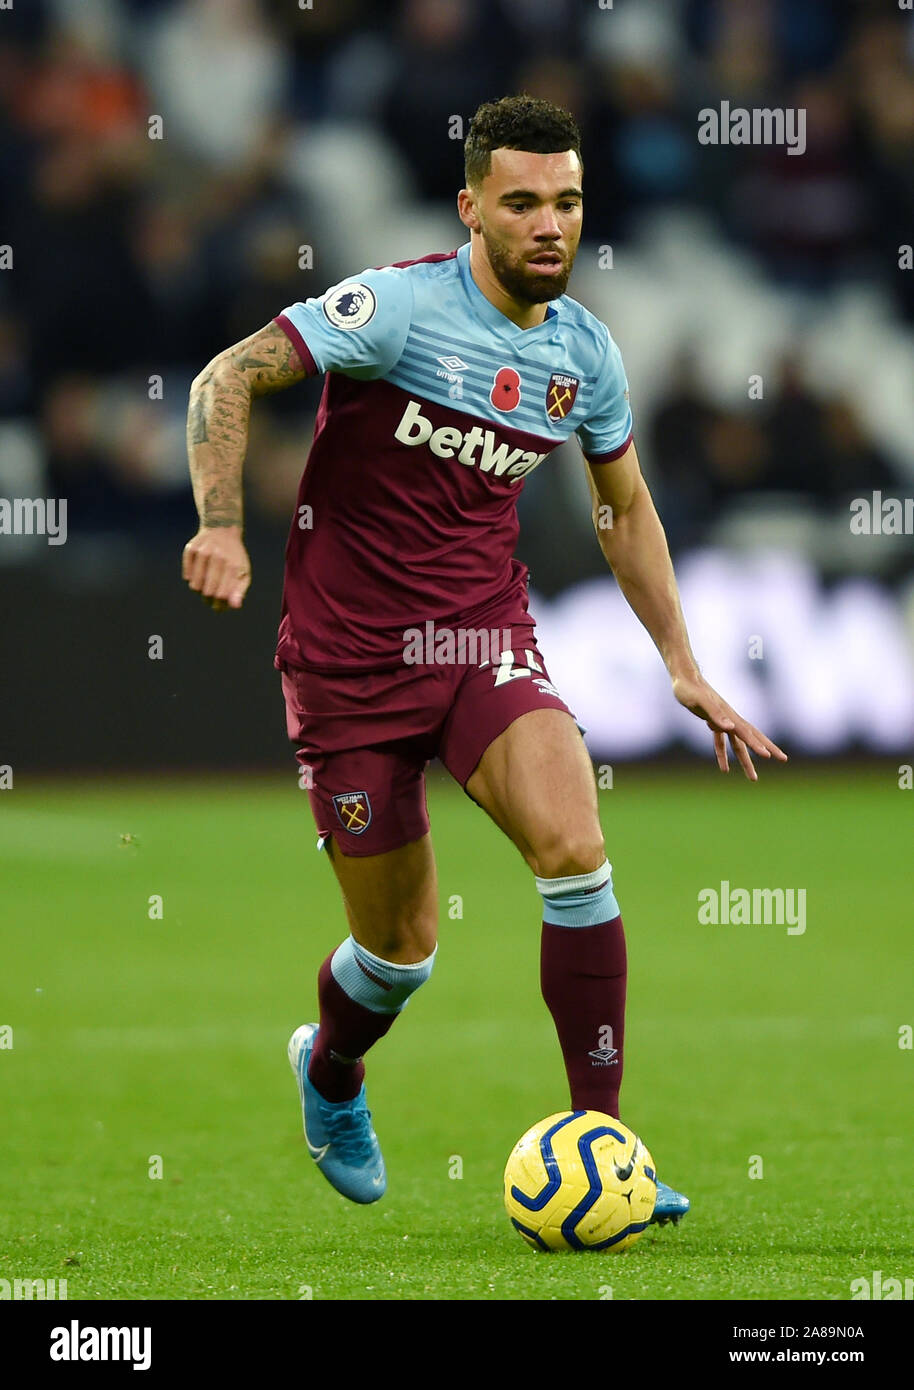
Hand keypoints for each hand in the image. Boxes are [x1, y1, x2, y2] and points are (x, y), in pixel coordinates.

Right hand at [182, 525, 250, 610]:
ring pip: (195, 586)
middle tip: (212, 593)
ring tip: (206, 582)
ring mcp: (203, 552)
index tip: (219, 603)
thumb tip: (234, 606)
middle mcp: (218, 557)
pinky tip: (199, 572)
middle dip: (209, 598)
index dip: (220, 604)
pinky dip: (192, 578)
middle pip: (208, 592)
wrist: (222, 529)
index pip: (222, 595)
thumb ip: (240, 590)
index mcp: (233, 565)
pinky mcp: (191, 549)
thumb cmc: (234, 557)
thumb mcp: (243, 572)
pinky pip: (187, 576)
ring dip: (200, 588)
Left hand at [671, 672, 787, 780]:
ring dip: (746, 761)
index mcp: (729, 716)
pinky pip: (722, 742)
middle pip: (752, 737)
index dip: (757, 745)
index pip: (746, 733)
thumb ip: (715, 714)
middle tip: (784, 759)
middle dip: (766, 749)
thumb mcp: (700, 702)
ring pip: (739, 745)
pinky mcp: (714, 722)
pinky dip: (723, 754)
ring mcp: (723, 721)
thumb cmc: (689, 690)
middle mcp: (730, 719)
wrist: (684, 678)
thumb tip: (730, 727)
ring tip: (753, 778)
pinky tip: (724, 768)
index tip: (768, 756)